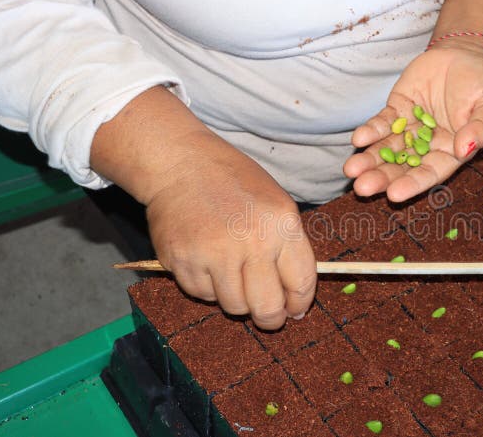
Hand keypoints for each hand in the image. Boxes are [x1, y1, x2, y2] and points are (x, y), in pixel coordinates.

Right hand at [144, 137, 316, 329]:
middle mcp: (251, 241)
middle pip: (267, 306)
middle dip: (270, 318)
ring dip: (236, 301)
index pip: (301, 282)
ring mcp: (214, 253)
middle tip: (268, 317)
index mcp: (282, 224)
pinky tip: (207, 263)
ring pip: (234, 306)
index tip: (294, 311)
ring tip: (232, 277)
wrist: (181, 164)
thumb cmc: (234, 183)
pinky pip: (202, 294)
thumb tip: (295, 298)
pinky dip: (207, 287)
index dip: (299, 304)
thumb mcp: (276, 203)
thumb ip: (288, 247)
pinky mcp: (183, 261)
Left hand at [343, 41, 482, 201]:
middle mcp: (427, 146)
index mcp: (451, 153)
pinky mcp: (397, 110)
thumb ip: (481, 128)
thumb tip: (465, 149)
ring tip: (351, 170)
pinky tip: (359, 138)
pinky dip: (370, 131)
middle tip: (362, 188)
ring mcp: (409, 129)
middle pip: (402, 166)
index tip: (393, 195)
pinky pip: (381, 123)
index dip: (412, 184)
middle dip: (381, 177)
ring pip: (387, 148)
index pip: (430, 173)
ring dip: (369, 159)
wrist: (466, 54)